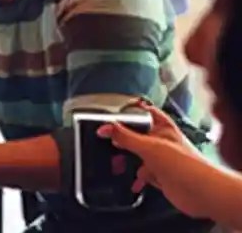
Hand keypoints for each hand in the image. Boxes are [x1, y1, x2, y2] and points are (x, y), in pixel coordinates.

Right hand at [99, 100, 214, 219]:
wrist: (200, 191)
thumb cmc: (184, 163)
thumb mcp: (148, 146)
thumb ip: (124, 137)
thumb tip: (104, 128)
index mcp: (163, 127)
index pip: (145, 112)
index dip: (130, 112)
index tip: (113, 114)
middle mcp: (163, 142)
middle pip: (139, 136)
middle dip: (124, 140)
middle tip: (109, 140)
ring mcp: (162, 160)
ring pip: (140, 156)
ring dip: (129, 160)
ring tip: (116, 162)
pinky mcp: (161, 176)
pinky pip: (144, 175)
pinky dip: (136, 179)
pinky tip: (131, 182)